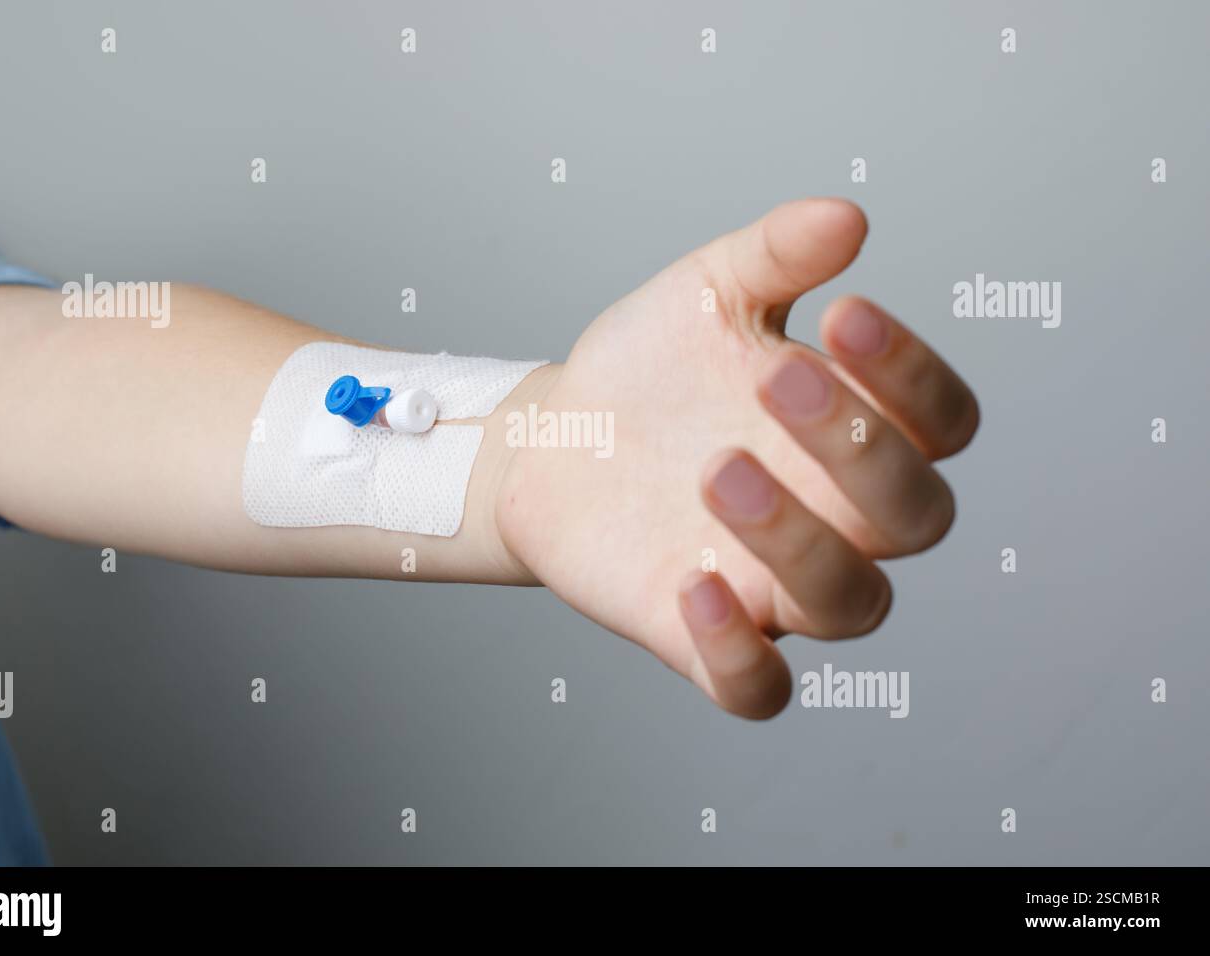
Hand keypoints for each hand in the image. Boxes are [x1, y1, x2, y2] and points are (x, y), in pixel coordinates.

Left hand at [494, 199, 978, 717]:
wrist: (554, 436)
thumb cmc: (649, 370)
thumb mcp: (706, 294)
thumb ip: (776, 256)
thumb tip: (848, 216)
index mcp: (859, 431)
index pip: (941, 423)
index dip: (912, 376)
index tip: (841, 313)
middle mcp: (838, 518)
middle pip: (915, 517)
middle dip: (859, 452)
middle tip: (770, 380)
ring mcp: (776, 585)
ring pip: (851, 604)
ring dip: (801, 543)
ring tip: (717, 470)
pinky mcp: (704, 636)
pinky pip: (758, 688)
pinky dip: (740, 655)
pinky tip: (694, 584)